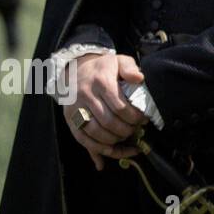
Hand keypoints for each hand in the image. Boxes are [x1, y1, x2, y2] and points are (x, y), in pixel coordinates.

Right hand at [61, 52, 148, 170]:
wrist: (76, 70)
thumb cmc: (103, 68)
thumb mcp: (119, 61)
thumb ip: (130, 68)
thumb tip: (139, 78)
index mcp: (100, 82)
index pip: (119, 107)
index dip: (134, 117)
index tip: (143, 119)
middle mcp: (85, 96)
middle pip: (108, 122)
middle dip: (126, 130)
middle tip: (136, 130)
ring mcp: (75, 110)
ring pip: (95, 133)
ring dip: (114, 140)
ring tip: (126, 137)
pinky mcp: (69, 120)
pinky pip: (83, 140)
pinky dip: (98, 150)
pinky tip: (111, 152)